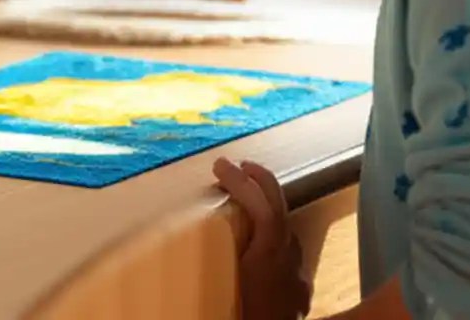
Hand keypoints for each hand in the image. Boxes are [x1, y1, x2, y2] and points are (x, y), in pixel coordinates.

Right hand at [214, 157, 312, 319]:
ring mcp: (298, 273)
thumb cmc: (247, 312)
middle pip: (281, 207)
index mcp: (269, 258)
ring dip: (267, 205)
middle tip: (236, 166)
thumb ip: (215, 256)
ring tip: (244, 195)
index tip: (220, 165)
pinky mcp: (300, 290)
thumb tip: (169, 249)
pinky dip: (274, 235)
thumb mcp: (224, 287)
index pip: (264, 208)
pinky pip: (289, 251)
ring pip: (287, 228)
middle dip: (259, 180)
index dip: (242, 183)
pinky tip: (259, 240)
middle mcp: (289, 260)